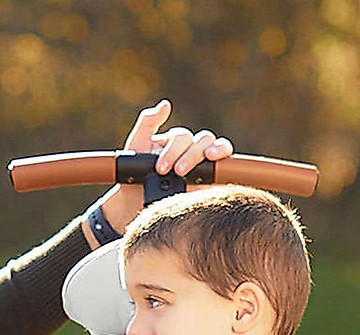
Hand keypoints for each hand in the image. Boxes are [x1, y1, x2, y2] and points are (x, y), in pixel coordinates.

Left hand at [93, 101, 234, 240]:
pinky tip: (217, 170)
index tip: (161, 168)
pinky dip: (225, 164)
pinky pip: (225, 169)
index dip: (173, 150)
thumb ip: (147, 123)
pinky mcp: (211, 181)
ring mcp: (204, 165)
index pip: (183, 136)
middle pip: (203, 140)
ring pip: (219, 148)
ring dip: (211, 154)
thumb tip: (166, 105)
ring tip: (198, 170)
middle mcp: (192, 150)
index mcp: (176, 141)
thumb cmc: (134, 175)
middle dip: (190, 155)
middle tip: (177, 172)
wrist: (135, 205)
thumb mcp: (136, 147)